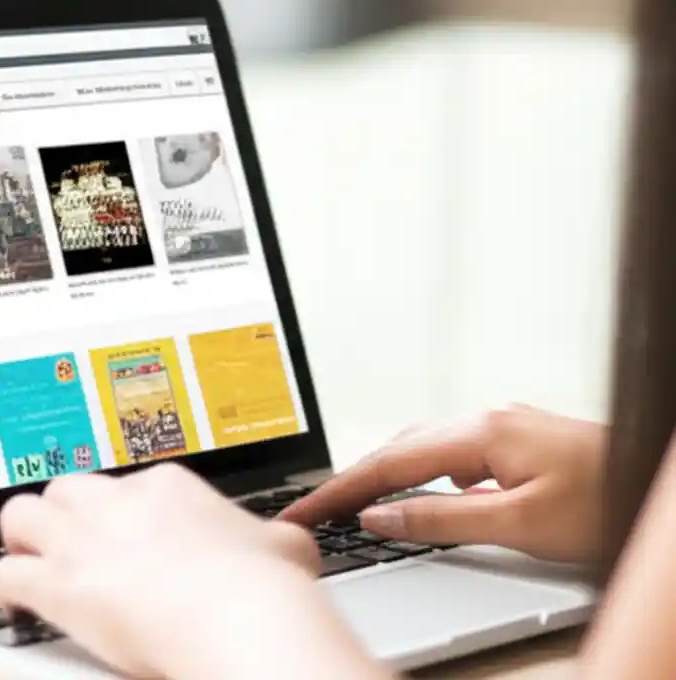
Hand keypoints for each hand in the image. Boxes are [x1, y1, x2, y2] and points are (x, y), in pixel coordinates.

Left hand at [0, 463, 384, 679]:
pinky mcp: (58, 585)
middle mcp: (116, 503)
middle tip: (69, 544)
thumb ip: (274, 538)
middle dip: (63, 517)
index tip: (127, 540)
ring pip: (21, 515)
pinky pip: (5, 575)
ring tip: (28, 561)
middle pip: (67, 490)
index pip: (127, 488)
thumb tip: (285, 543)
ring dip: (21, 539)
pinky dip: (4, 592)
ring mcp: (82, 541)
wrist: (239, 614)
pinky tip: (15, 608)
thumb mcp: (284, 545)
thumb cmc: (263, 587)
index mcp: (166, 487)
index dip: (121, 516)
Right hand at [278, 405, 605, 563]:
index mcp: (482, 433)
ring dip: (386, 475)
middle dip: (352, 479)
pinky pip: (449, 454)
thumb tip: (383, 517)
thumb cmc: (609, 499)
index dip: (340, 490)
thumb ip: (443, 518)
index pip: (390, 464)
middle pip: (399, 448)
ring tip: (353, 505)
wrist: (660, 478)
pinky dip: (420, 474)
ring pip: (423, 449)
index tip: (303, 510)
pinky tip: (423, 493)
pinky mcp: (517, 441)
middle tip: (314, 511)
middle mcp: (487, 419)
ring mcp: (503, 427)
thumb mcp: (520, 524)